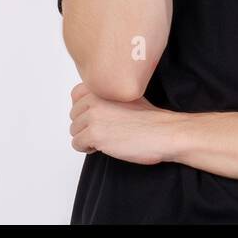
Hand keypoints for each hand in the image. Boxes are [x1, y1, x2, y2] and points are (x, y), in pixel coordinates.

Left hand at [68, 82, 183, 164]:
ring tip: (106, 139)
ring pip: (74, 130)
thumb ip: (108, 96)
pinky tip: (104, 147)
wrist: (164, 133)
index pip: (76, 94)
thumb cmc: (150, 119)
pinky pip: (77, 144)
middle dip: (86, 125)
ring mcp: (93, 116)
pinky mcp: (95, 134)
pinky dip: (87, 148)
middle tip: (104, 131)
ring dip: (87, 138)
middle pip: (74, 115)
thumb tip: (92, 105)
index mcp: (103, 88)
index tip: (95, 117)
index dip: (84, 108)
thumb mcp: (128, 96)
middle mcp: (95, 99)